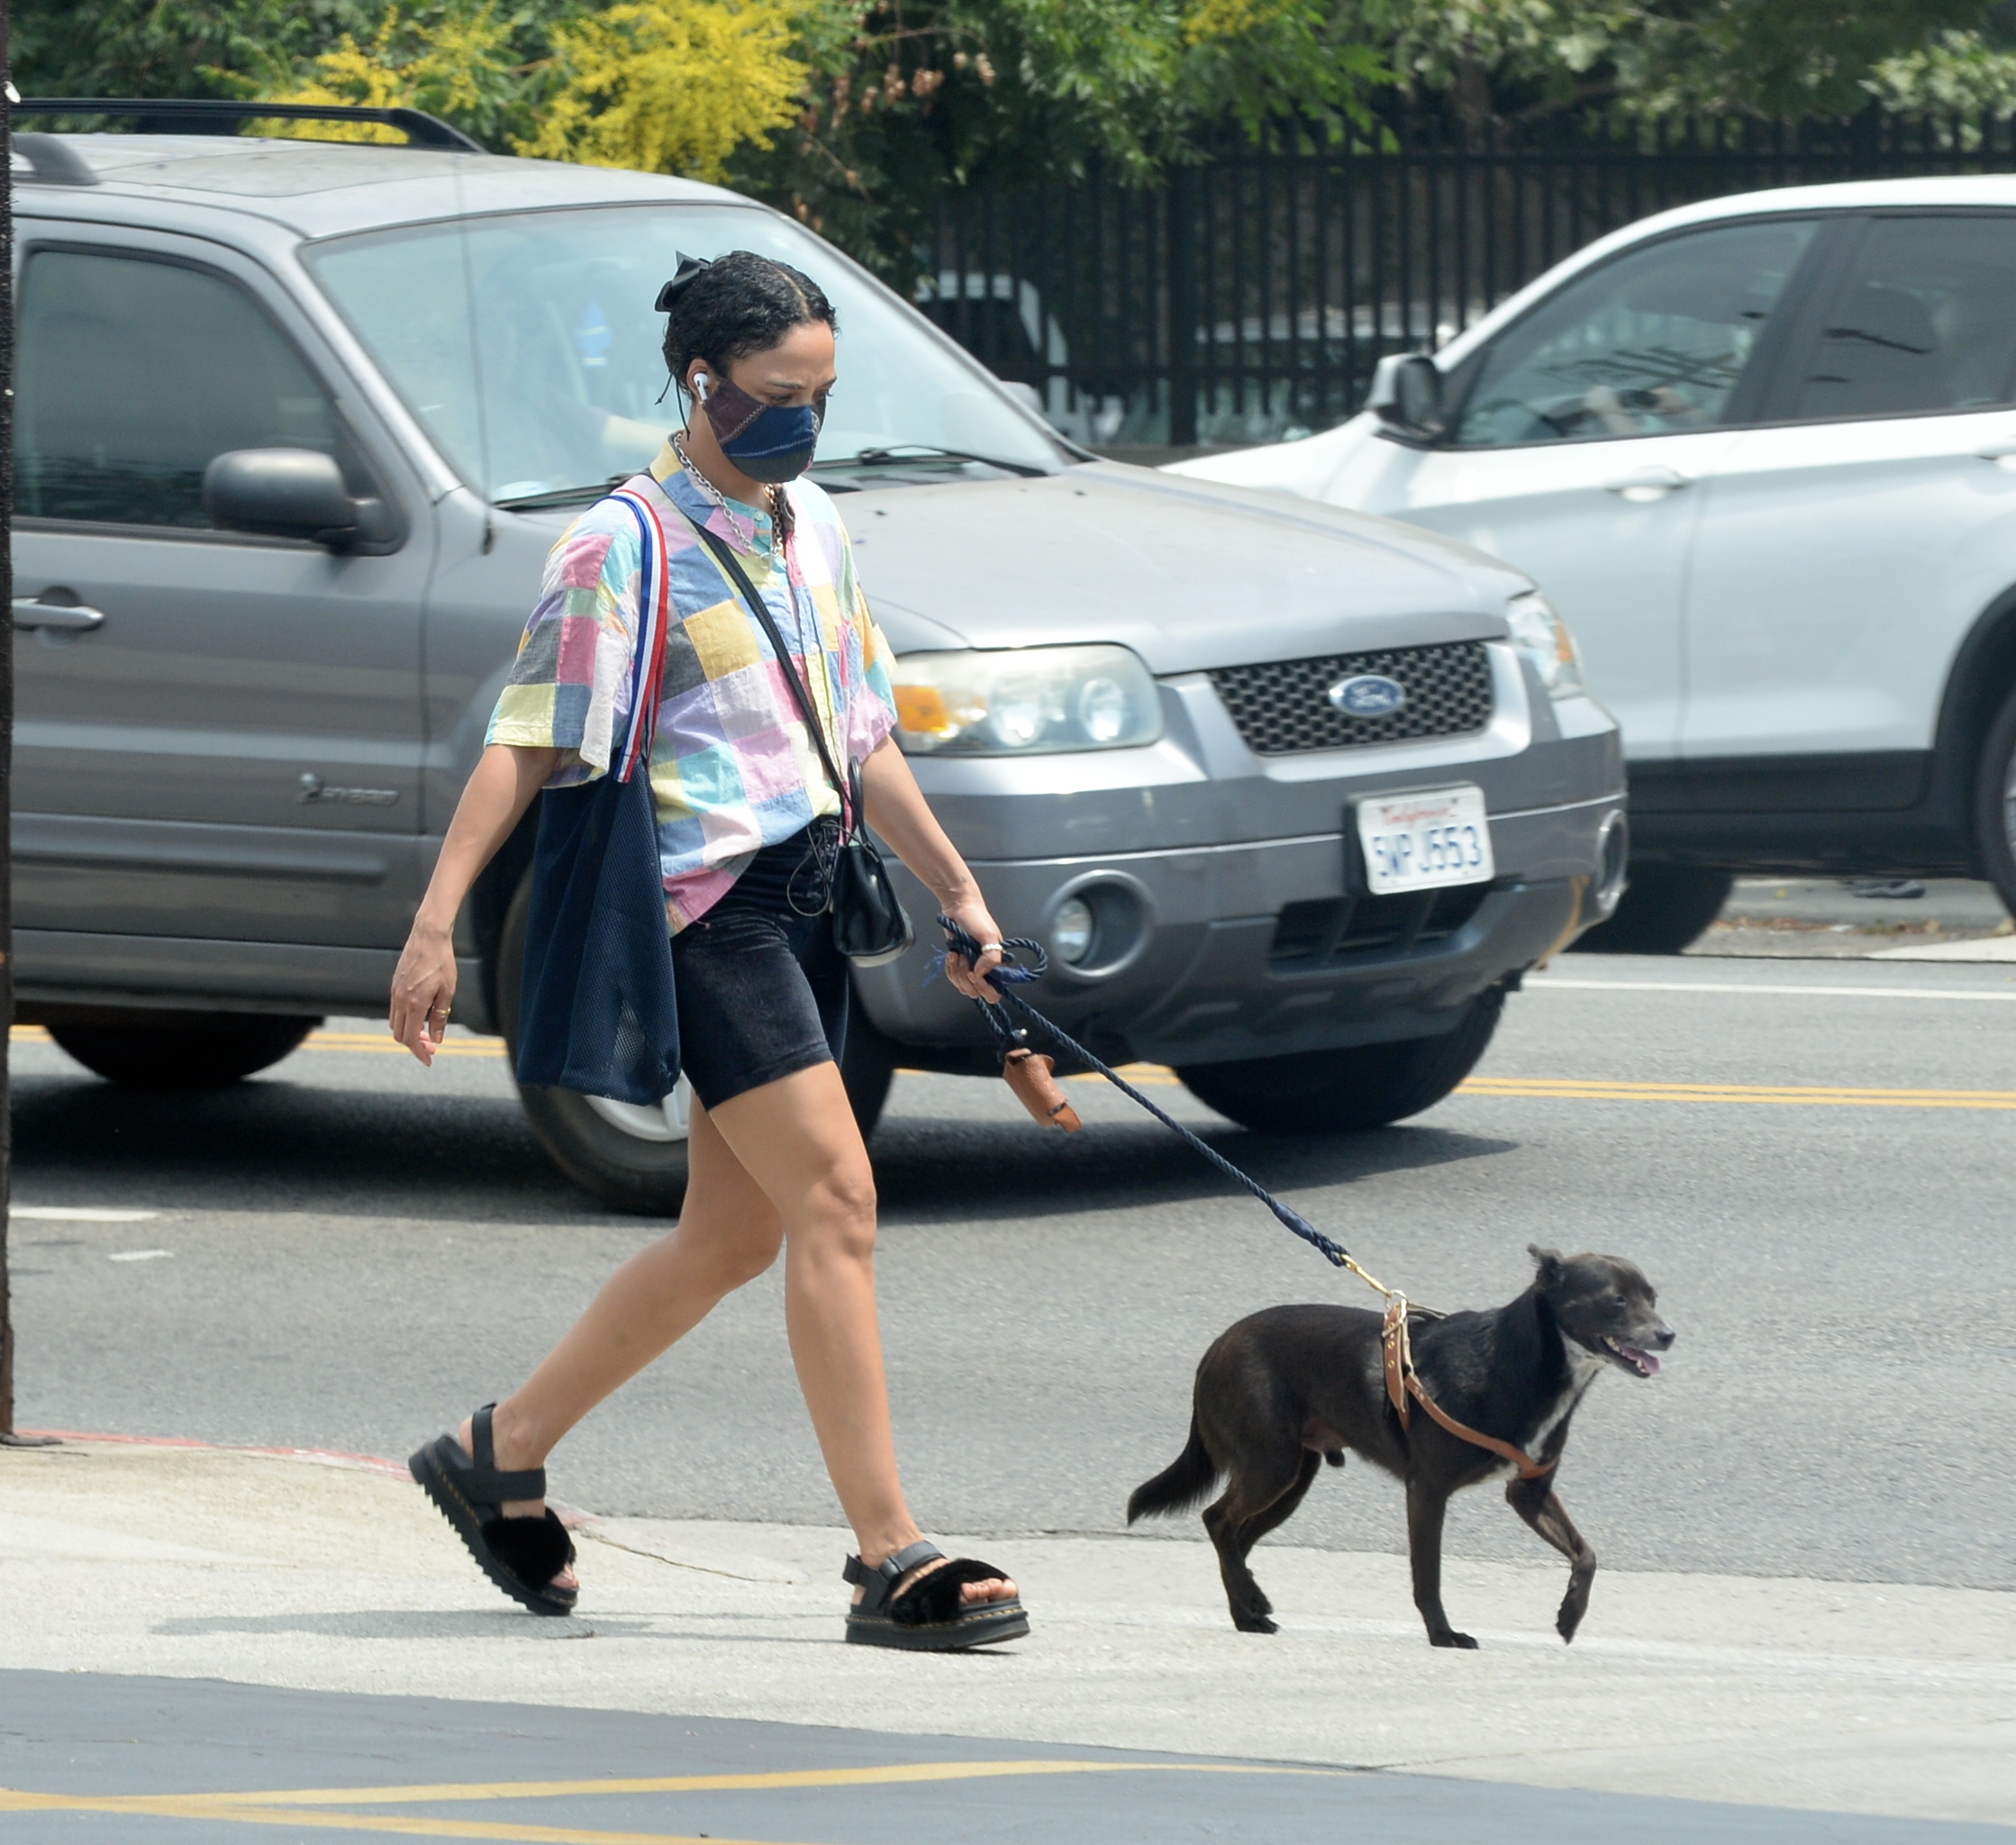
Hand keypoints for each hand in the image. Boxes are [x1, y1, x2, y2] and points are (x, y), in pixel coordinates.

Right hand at [390, 919, 456, 1064]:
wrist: (428, 937)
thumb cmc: (442, 963)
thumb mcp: (448, 992)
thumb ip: (440, 1018)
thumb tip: (437, 1039)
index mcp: (414, 1004)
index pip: (411, 1038)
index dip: (420, 1052)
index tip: (430, 1060)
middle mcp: (400, 1000)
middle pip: (400, 1035)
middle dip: (415, 1045)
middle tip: (432, 1048)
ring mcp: (395, 993)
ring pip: (396, 1023)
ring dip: (409, 1033)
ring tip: (428, 1034)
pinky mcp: (394, 985)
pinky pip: (395, 1011)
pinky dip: (405, 1020)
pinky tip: (420, 1017)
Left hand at [942, 896, 1006, 1002]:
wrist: (958, 908)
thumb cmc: (977, 919)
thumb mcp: (988, 936)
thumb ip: (991, 958)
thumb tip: (979, 975)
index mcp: (998, 966)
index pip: (994, 992)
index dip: (984, 988)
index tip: (974, 974)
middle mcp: (986, 971)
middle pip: (976, 993)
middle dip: (966, 979)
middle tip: (964, 959)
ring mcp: (971, 969)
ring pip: (963, 987)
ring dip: (957, 972)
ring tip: (957, 954)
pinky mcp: (958, 966)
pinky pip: (953, 979)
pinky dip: (950, 969)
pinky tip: (952, 955)